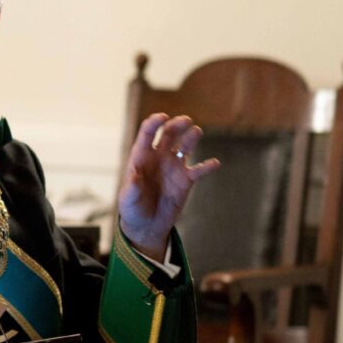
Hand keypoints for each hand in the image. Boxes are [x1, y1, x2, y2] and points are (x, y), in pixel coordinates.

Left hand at [117, 113, 221, 259]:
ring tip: (196, 132)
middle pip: (169, 134)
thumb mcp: (127, 199)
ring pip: (185, 146)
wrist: (146, 226)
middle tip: (186, 121)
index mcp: (141, 157)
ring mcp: (173, 167)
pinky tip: (214, 163)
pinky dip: (207, 166)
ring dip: (191, 137)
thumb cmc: (132, 209)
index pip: (147, 134)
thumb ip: (132, 186)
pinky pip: (199, 170)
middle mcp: (158, 157)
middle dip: (176, 125)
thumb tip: (134, 174)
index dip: (154, 123)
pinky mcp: (186, 180)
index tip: (163, 117)